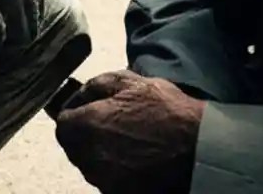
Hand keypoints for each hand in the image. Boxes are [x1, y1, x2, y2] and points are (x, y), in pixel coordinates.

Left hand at [55, 70, 205, 193]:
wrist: (200, 149)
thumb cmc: (166, 111)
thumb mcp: (131, 82)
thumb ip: (97, 84)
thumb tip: (80, 93)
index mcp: (86, 125)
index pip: (62, 121)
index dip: (76, 112)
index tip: (92, 109)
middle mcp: (88, 156)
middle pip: (74, 145)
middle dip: (86, 133)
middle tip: (112, 124)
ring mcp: (104, 180)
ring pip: (90, 164)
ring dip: (100, 152)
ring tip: (127, 141)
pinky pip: (108, 180)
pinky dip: (116, 170)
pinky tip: (136, 159)